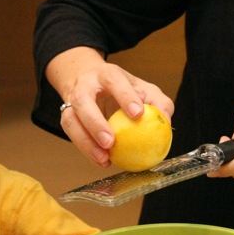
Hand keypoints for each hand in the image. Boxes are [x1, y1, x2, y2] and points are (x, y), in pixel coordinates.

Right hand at [49, 47, 173, 166]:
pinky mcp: (66, 117)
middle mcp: (85, 86)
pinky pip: (71, 134)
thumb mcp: (143, 89)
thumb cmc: (122, 88)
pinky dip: (85, 149)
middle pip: (83, 101)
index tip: (138, 114)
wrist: (89, 81)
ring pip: (71, 120)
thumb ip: (159, 103)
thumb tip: (167, 123)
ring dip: (85, 142)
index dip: (125, 96)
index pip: (114, 80)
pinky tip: (101, 160)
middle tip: (111, 142)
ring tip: (104, 158)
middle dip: (95, 122)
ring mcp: (71, 101)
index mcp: (106, 74)